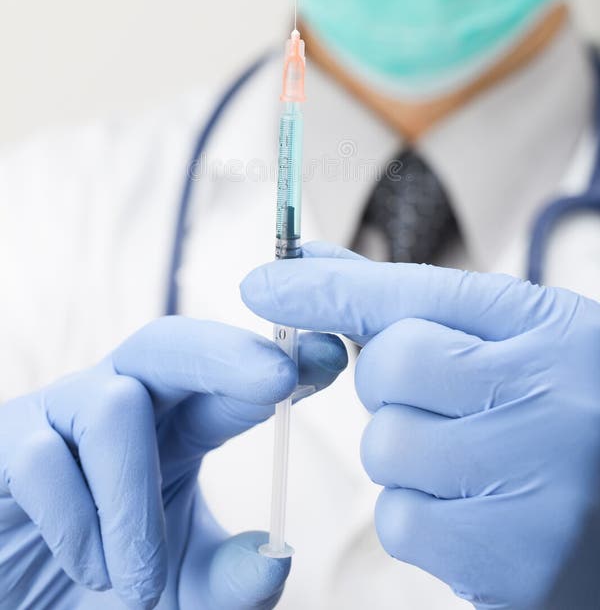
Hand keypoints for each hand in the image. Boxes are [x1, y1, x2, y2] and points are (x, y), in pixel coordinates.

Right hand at [0, 316, 346, 608]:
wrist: (18, 601)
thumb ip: (228, 581)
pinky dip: (77, 525)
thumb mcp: (180, 589)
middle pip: (171, 343)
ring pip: (115, 406)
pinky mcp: (10, 443)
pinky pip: (46, 459)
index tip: (333, 356)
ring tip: (138, 582)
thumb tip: (276, 556)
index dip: (283, 362)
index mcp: (178, 422)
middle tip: (277, 377)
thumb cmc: (106, 578)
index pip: (234, 379)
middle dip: (226, 351)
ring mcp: (64, 415)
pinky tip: (89, 568)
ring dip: (134, 502)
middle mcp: (125, 400)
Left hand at [241, 242, 599, 609]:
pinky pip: (402, 525)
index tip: (263, 281)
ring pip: (387, 451)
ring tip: (468, 456)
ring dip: (404, 453)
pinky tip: (472, 507)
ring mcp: (539, 496)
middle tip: (442, 396)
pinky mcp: (517, 570)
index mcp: (552, 333)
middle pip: (388, 374)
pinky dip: (418, 513)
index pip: (416, 295)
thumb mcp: (517, 334)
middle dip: (390, 384)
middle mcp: (550, 406)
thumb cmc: (569, 404)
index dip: (332, 289)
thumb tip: (305, 264)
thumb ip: (411, 299)